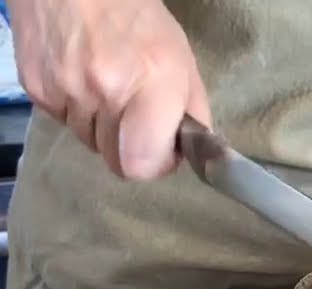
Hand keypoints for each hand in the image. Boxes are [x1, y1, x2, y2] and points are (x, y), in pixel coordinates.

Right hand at [8, 0, 211, 178]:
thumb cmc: (137, 20)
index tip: (162, 151)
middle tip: (136, 120)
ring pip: (88, 141)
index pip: (141, 164)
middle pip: (114, 160)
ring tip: (108, 88)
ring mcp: (67, 90)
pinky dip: (75, 109)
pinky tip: (83, 78)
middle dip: (129, 148)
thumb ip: (192, 111)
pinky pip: (62, 122)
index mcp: (153, 85)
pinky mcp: (38, 88)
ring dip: (101, 126)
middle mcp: (106, 90)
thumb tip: (190, 151)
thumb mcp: (182, 61)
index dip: (155, 165)